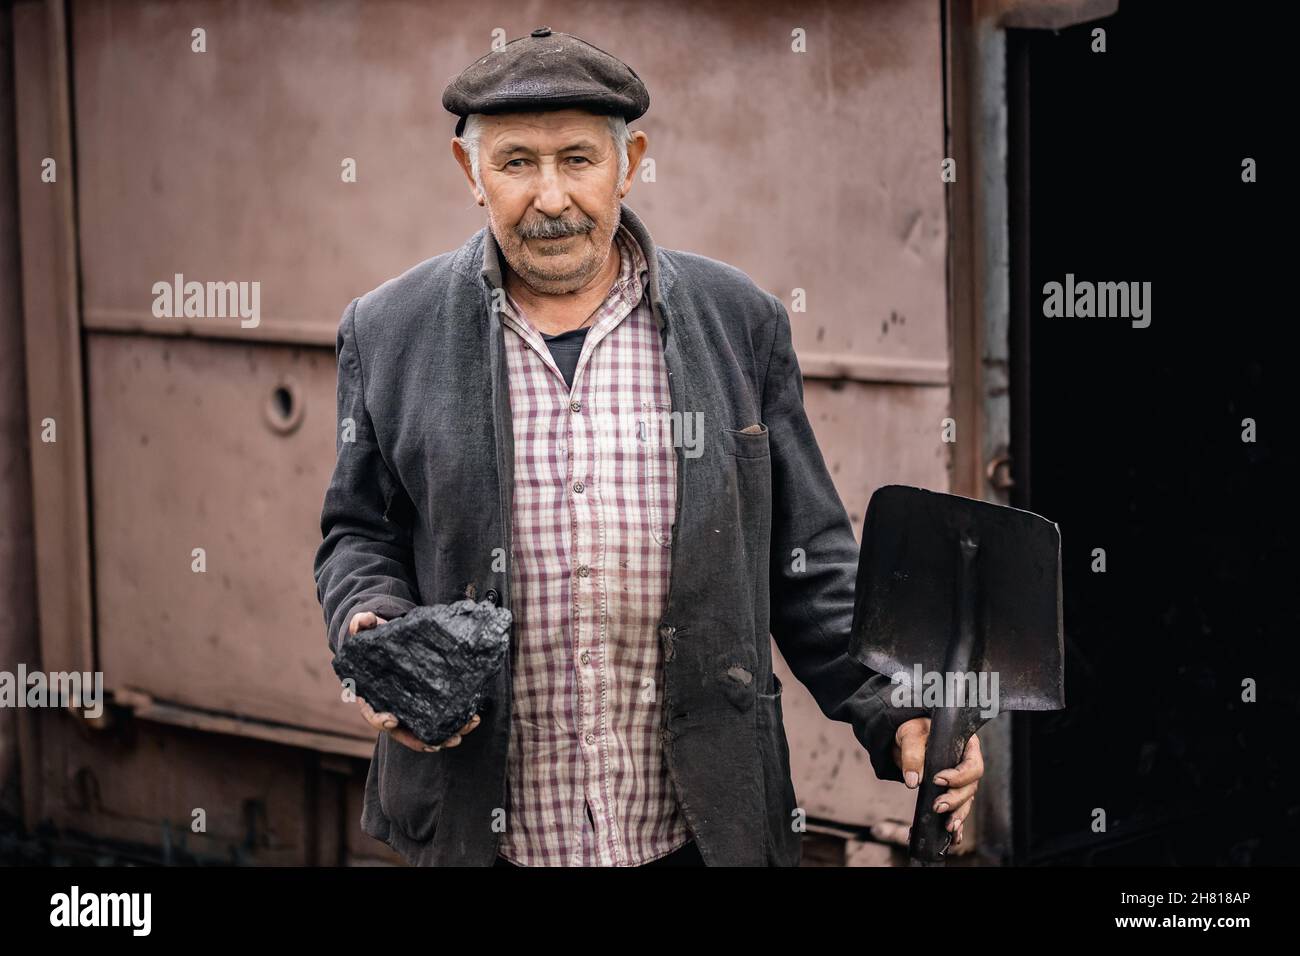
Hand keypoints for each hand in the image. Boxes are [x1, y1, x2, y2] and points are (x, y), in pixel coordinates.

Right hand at [347, 610, 481, 752]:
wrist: (390, 637)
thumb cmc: (375, 635)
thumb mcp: (367, 627)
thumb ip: (363, 624)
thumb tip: (362, 621)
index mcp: (370, 694)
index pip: (371, 712)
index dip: (380, 719)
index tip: (393, 720)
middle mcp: (389, 707)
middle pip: (401, 731)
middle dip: (418, 740)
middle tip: (438, 743)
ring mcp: (408, 708)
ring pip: (422, 730)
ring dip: (442, 737)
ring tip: (460, 736)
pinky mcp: (426, 703)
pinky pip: (437, 719)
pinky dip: (452, 724)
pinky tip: (469, 722)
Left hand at [893, 717, 983, 846]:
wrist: (906, 738)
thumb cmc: (913, 729)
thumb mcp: (911, 734)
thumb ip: (912, 754)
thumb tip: (912, 781)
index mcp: (966, 746)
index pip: (972, 765)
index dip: (958, 776)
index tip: (937, 780)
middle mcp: (966, 765)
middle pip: (970, 787)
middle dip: (955, 800)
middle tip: (937, 806)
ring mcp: (960, 781)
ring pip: (965, 802)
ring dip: (958, 816)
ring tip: (948, 828)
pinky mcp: (950, 793)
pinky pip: (957, 810)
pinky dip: (956, 825)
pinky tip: (952, 838)